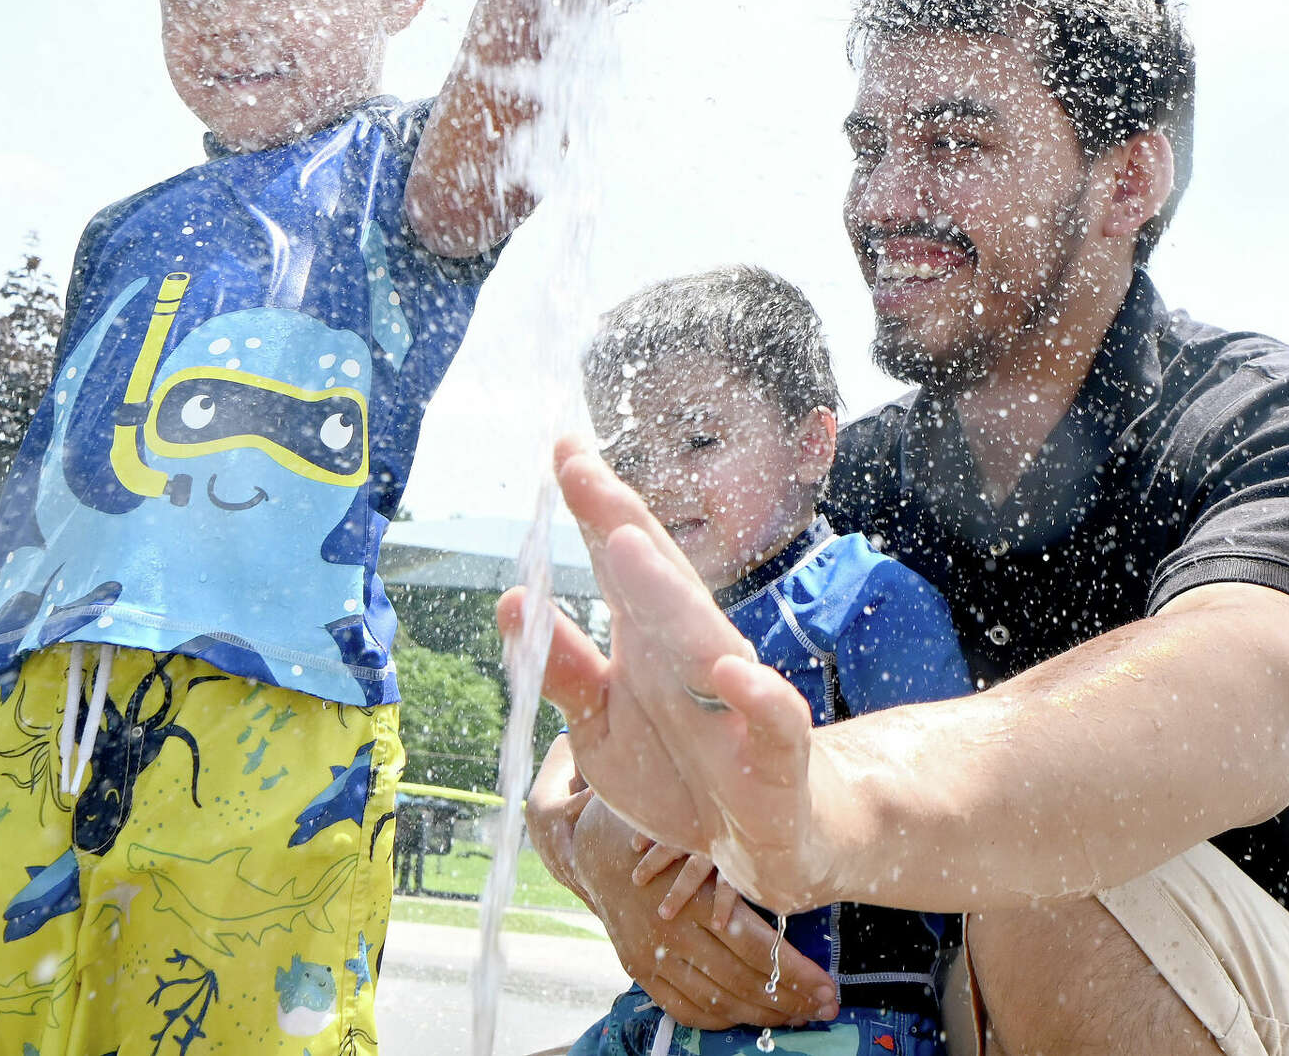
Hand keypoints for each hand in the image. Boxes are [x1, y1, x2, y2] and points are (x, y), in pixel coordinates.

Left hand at [497, 433, 834, 916]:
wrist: (768, 839)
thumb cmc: (681, 768)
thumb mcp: (601, 724)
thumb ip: (564, 668)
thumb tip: (512, 599)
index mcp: (651, 642)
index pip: (621, 563)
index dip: (595, 508)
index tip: (561, 448)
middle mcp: (694, 656)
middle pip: (659, 582)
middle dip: (622, 525)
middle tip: (582, 473)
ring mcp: (738, 701)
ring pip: (704, 640)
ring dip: (668, 593)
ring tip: (627, 544)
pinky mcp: (776, 756)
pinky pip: (774, 720)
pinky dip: (758, 697)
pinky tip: (733, 673)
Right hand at [572, 797, 835, 1029]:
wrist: (592, 847)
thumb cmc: (662, 835)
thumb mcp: (704, 841)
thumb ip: (743, 870)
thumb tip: (796, 884)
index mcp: (696, 896)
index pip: (758, 949)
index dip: (797, 974)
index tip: (830, 988)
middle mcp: (673, 932)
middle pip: (743, 980)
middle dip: (791, 1000)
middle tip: (825, 1009)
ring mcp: (652, 955)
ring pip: (716, 1000)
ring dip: (762, 1015)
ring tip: (796, 1017)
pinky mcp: (638, 968)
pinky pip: (683, 1008)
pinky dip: (718, 1020)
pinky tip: (746, 1018)